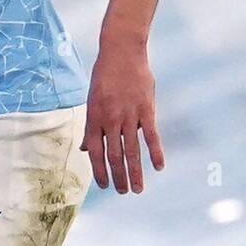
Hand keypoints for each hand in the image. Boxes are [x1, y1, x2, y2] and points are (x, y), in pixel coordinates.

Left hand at [80, 35, 164, 192]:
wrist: (121, 52)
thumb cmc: (105, 77)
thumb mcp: (92, 100)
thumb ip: (92, 126)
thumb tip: (86, 149)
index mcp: (94, 117)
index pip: (95, 151)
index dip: (99, 170)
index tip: (103, 186)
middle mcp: (110, 119)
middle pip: (113, 155)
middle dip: (117, 177)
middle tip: (122, 193)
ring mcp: (129, 115)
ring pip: (131, 150)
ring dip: (134, 172)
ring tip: (138, 189)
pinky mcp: (146, 110)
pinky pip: (152, 136)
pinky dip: (156, 153)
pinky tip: (159, 167)